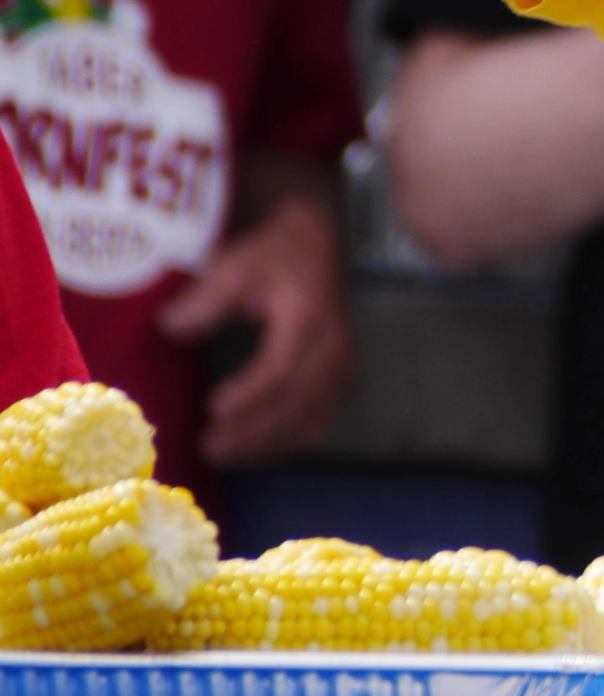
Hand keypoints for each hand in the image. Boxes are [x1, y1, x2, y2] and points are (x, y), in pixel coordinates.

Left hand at [156, 195, 353, 463]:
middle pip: (297, 403)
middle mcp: (333, 348)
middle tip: (209, 447)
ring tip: (226, 453)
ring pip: (313, 418)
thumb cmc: (272, 254)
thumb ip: (205, 300)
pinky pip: (322, 419)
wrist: (314, 242)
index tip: (213, 408)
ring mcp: (342, 365)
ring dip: (270, 442)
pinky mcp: (341, 376)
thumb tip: (168, 329)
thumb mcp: (235, 267)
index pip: (281, 368)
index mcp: (308, 319)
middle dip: (253, 430)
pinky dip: (292, 439)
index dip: (249, 394)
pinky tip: (260, 447)